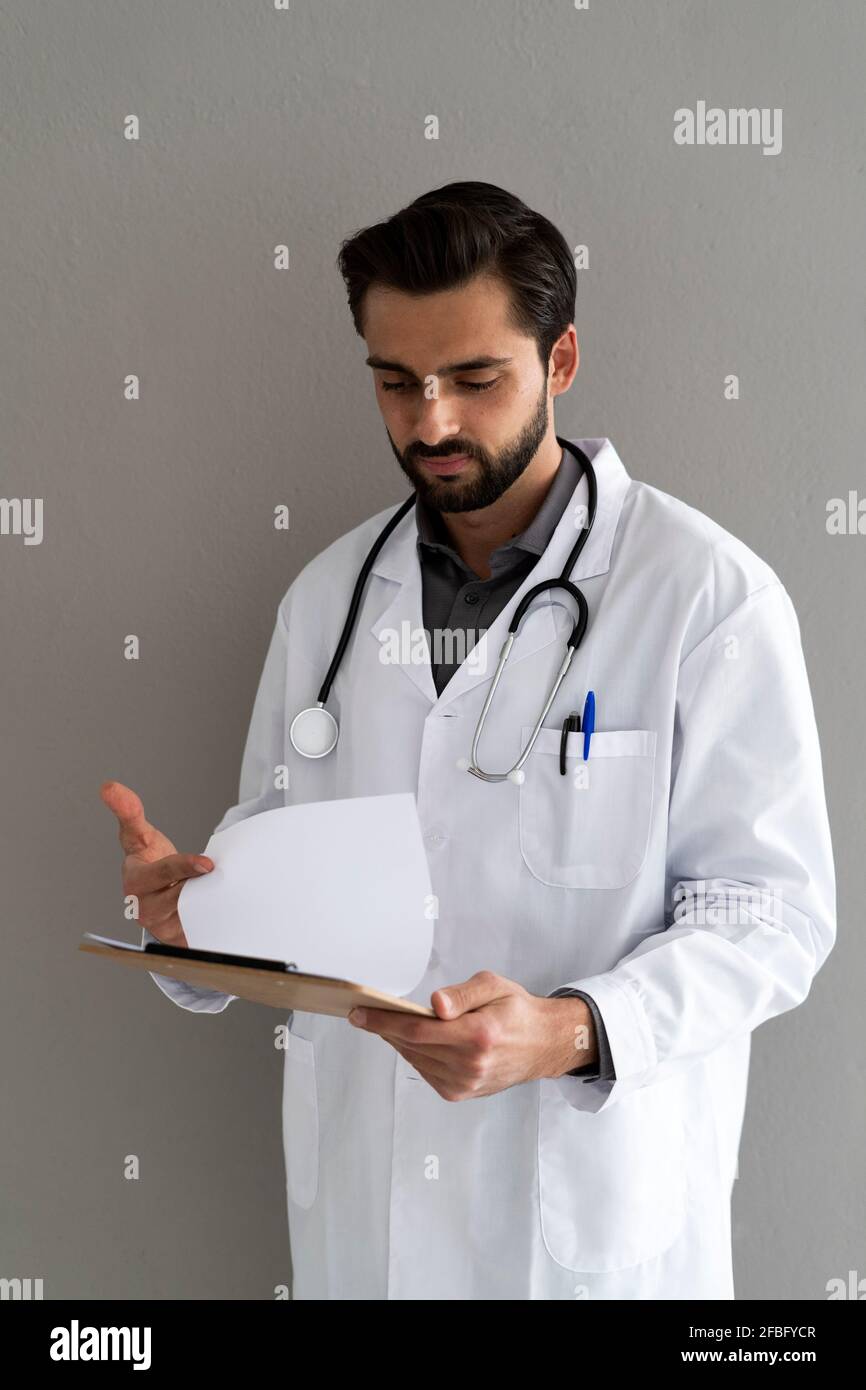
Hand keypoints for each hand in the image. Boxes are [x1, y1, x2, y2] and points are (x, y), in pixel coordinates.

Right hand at [100, 780, 212, 947]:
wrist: (155, 897)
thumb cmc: (149, 863)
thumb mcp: (139, 837)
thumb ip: (129, 812)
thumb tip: (108, 787)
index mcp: (136, 880)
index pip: (162, 872)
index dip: (184, 867)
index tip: (207, 864)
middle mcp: (146, 907)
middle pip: (182, 898)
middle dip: (202, 887)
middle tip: (220, 874)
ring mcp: (163, 925)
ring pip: (194, 913)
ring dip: (210, 902)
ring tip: (222, 889)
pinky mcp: (179, 937)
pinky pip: (200, 930)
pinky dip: (214, 921)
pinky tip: (224, 909)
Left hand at [347, 970, 596, 1100]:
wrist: (541, 1044)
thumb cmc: (516, 1010)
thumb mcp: (493, 986)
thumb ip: (462, 994)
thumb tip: (433, 1004)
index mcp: (479, 1036)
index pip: (417, 1030)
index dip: (383, 1022)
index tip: (358, 1013)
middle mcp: (471, 1065)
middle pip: (411, 1045)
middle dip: (385, 1028)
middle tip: (365, 1012)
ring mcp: (464, 1084)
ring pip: (414, 1059)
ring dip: (398, 1041)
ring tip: (388, 1022)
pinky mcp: (460, 1093)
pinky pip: (424, 1071)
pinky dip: (414, 1054)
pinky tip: (414, 1039)